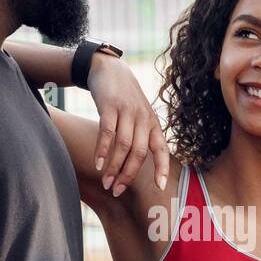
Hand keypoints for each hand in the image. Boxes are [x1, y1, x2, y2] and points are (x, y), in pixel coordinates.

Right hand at [86, 53, 169, 196]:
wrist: (110, 69)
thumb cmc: (124, 100)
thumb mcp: (137, 117)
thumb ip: (138, 138)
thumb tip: (131, 168)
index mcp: (153, 124)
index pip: (161, 149)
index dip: (162, 168)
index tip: (160, 187)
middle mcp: (143, 118)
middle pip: (139, 153)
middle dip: (128, 175)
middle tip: (116, 190)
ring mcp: (127, 111)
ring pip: (123, 146)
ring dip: (114, 167)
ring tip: (106, 182)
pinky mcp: (110, 106)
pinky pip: (107, 132)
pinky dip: (102, 150)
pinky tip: (98, 164)